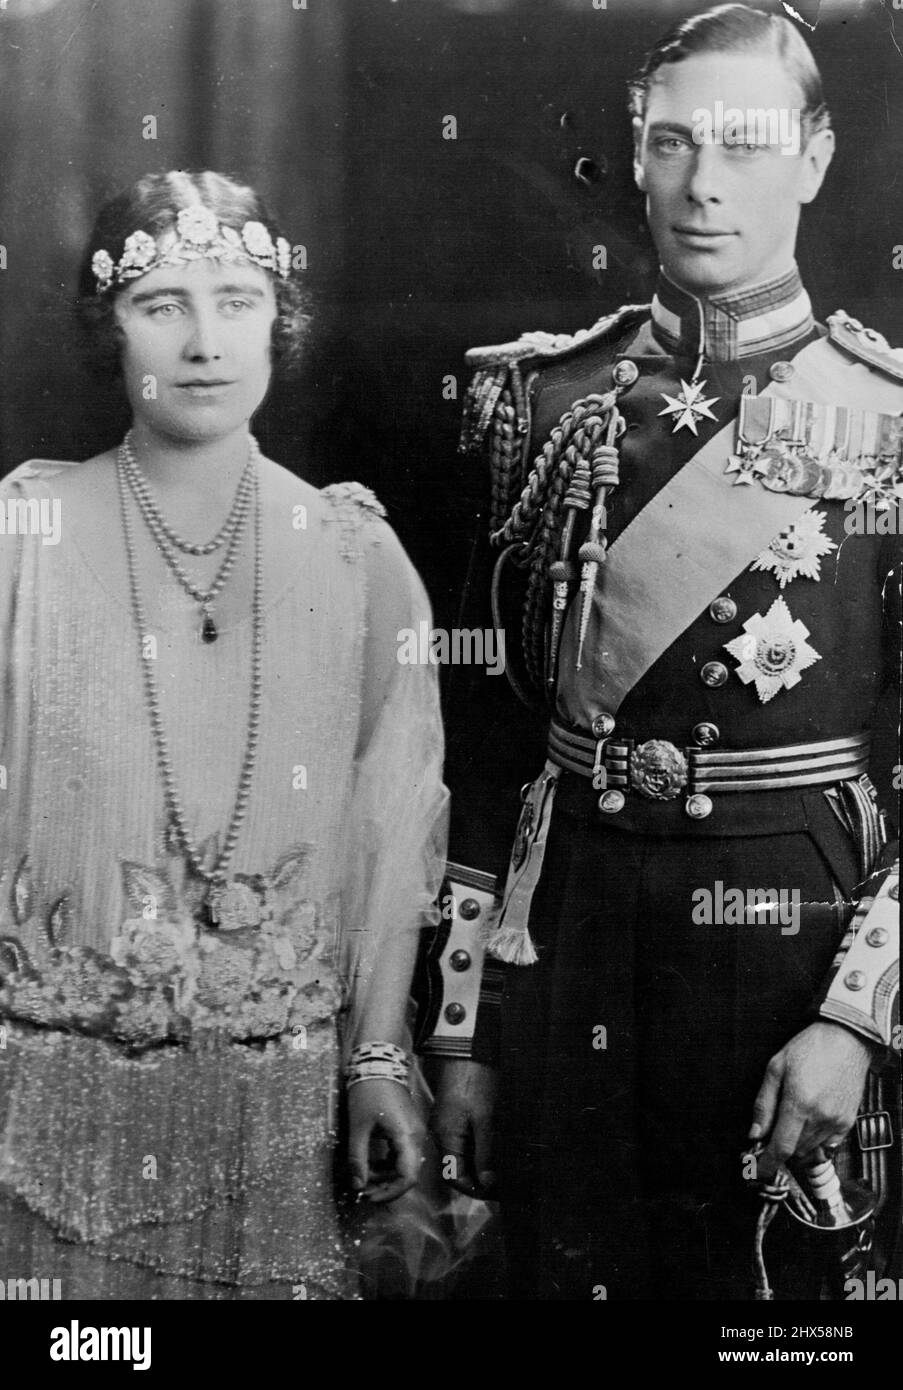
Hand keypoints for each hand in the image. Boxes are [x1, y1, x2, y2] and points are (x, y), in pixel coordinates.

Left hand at [347, 1079, 426, 1203]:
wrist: (379, 1062)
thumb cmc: (368, 1092)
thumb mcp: (358, 1127)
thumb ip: (358, 1159)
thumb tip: (357, 1186)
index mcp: (408, 1137)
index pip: (408, 1177)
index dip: (390, 1193)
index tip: (369, 1197)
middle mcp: (416, 1137)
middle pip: (408, 1174)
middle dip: (385, 1186)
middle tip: (362, 1190)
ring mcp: (414, 1132)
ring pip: (404, 1165)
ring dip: (385, 1175)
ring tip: (363, 1175)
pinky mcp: (408, 1129)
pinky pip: (402, 1154)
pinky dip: (388, 1164)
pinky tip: (371, 1163)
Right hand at [430, 1059, 497, 1197]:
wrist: (465, 1051)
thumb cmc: (476, 1083)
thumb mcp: (484, 1120)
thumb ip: (484, 1152)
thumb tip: (486, 1182)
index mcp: (446, 1137)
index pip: (454, 1177)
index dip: (474, 1189)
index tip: (495, 1193)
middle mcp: (440, 1134)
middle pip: (454, 1169)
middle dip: (475, 1180)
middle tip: (500, 1185)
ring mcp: (444, 1125)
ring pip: (457, 1157)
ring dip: (475, 1167)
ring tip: (498, 1172)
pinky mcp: (450, 1117)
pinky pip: (459, 1143)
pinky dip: (473, 1152)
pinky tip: (489, 1152)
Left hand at [749, 1021, 875, 1178]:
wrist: (846, 1039)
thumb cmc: (810, 1048)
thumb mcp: (775, 1067)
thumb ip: (763, 1104)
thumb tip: (755, 1132)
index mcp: (799, 1103)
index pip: (781, 1148)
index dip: (768, 1164)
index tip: (758, 1170)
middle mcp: (820, 1117)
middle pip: (795, 1152)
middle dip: (779, 1149)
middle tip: (769, 1135)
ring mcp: (837, 1122)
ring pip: (811, 1150)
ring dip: (796, 1146)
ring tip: (790, 1123)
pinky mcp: (848, 1122)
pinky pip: (830, 1146)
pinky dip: (816, 1143)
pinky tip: (809, 1126)